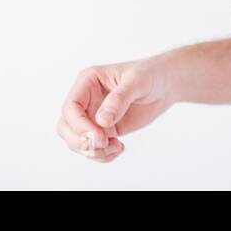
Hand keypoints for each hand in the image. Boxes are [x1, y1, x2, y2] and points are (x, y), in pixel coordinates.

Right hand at [55, 56, 174, 162]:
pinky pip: (93, 149)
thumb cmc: (150, 74)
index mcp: (88, 81)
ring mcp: (93, 116)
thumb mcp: (137, 82)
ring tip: (117, 146)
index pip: (70, 107)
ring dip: (93, 151)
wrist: (165, 84)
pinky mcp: (104, 130)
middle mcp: (86, 99)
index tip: (100, 136)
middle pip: (65, 127)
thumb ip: (119, 99)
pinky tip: (120, 147)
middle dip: (81, 142)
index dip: (79, 125)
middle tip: (104, 145)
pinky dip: (102, 156)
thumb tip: (101, 120)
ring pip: (76, 141)